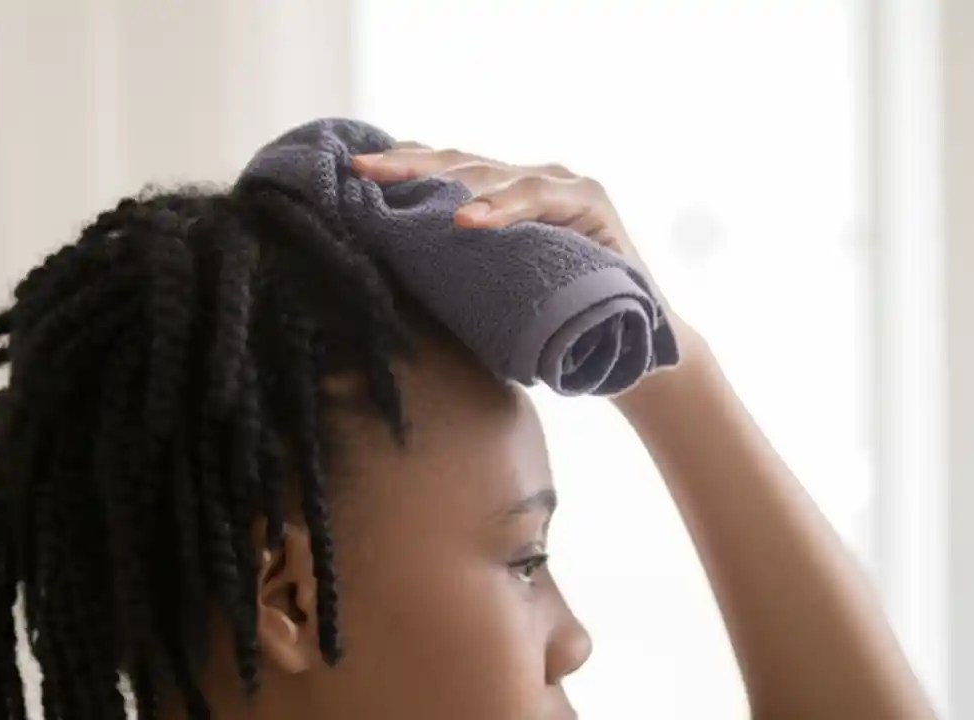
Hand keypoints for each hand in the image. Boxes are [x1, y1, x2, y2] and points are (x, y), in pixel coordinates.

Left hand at [351, 143, 698, 382]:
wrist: (626, 346)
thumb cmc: (551, 322)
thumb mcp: (490, 292)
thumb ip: (454, 269)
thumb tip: (382, 273)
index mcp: (501, 197)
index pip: (443, 170)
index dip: (398, 166)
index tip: (347, 172)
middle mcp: (530, 181)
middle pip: (458, 163)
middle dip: (405, 165)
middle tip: (359, 169)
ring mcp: (562, 185)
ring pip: (494, 173)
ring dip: (446, 183)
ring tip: (398, 186)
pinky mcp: (592, 201)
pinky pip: (540, 198)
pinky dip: (503, 208)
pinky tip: (469, 220)